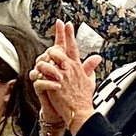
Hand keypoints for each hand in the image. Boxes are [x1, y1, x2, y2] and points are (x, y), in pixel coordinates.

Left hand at [31, 19, 99, 133]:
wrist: (80, 112)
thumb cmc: (84, 98)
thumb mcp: (90, 80)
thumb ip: (91, 67)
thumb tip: (97, 57)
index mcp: (77, 66)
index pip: (72, 46)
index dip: (69, 33)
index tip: (65, 23)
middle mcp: (70, 68)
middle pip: (56, 50)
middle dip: (50, 52)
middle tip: (48, 58)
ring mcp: (62, 76)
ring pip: (47, 60)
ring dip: (42, 64)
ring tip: (42, 71)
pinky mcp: (55, 84)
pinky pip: (43, 73)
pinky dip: (38, 74)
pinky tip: (39, 77)